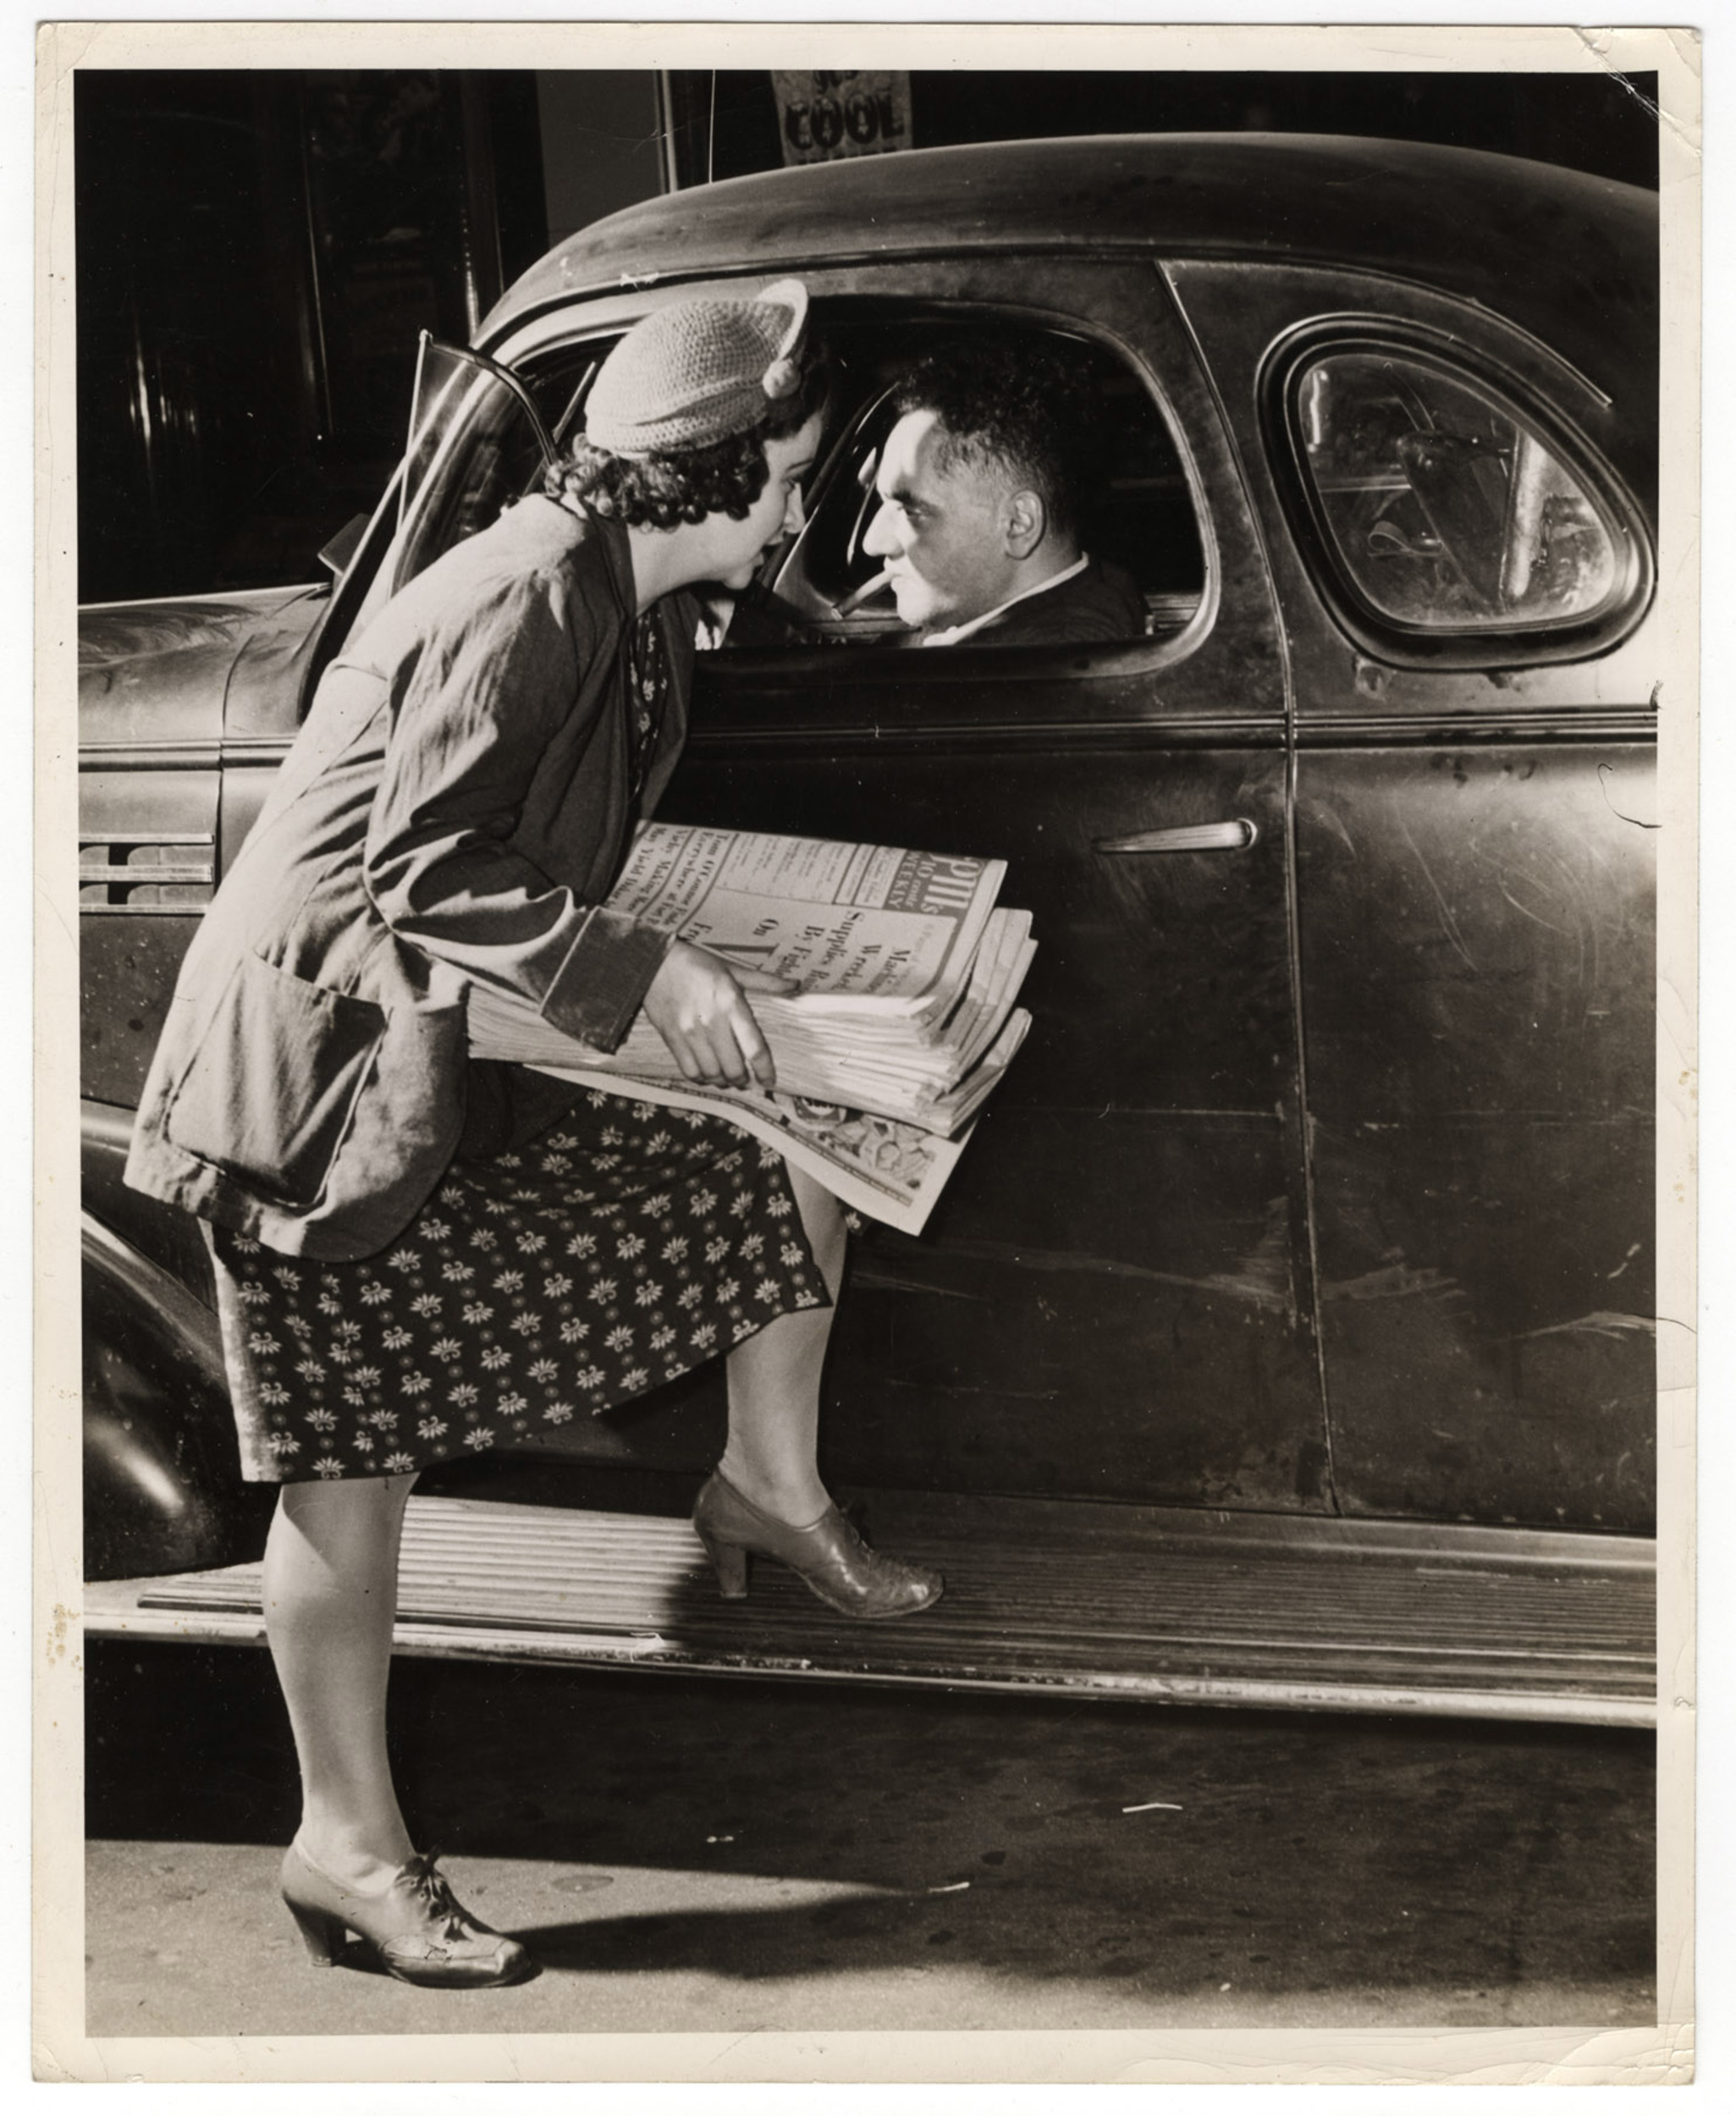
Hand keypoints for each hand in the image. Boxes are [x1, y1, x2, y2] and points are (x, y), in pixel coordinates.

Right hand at [642, 939, 794, 1090]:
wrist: (654, 962)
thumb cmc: (697, 964)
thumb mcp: (733, 968)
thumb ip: (765, 982)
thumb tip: (795, 985)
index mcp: (731, 1003)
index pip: (754, 1047)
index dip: (764, 1069)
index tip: (769, 1080)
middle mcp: (712, 1021)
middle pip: (733, 1068)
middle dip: (742, 1080)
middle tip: (745, 1080)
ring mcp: (690, 1032)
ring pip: (711, 1073)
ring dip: (722, 1081)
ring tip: (727, 1078)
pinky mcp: (672, 1038)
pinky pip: (689, 1070)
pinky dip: (701, 1077)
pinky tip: (706, 1073)